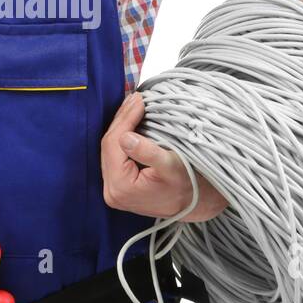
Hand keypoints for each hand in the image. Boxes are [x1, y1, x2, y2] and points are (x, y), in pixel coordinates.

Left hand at [101, 91, 229, 222]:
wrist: (194, 204)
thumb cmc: (187, 185)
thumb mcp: (172, 166)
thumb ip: (148, 152)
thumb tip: (125, 137)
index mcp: (121, 187)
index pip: (113, 144)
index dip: (125, 119)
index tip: (138, 99)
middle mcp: (111, 191)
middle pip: (108, 146)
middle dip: (122, 119)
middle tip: (134, 98)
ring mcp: (113, 190)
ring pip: (110, 149)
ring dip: (121, 126)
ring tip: (133, 105)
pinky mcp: (118, 186)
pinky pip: (115, 155)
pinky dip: (122, 136)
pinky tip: (131, 121)